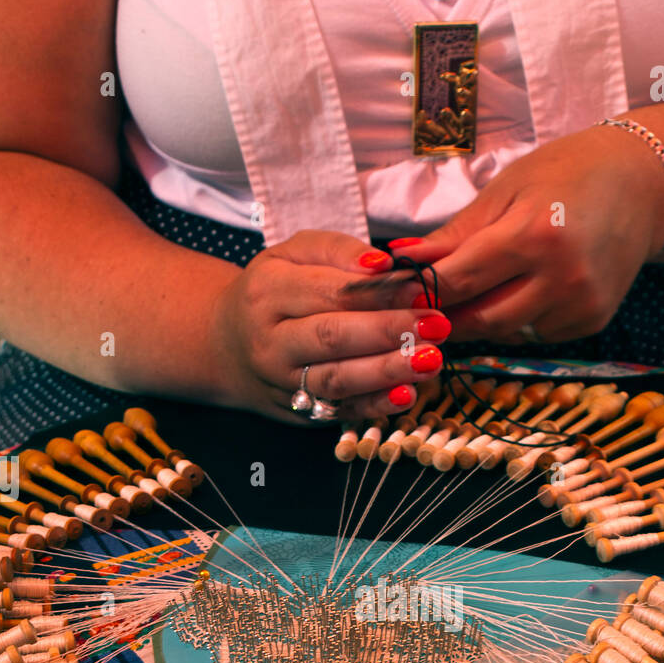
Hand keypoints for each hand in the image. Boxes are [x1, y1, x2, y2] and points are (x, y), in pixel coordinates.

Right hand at [212, 230, 451, 421]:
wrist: (226, 345)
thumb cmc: (273, 292)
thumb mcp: (293, 254)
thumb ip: (338, 251)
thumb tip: (384, 264)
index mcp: (269, 291)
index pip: (331, 291)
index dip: (380, 292)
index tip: (423, 289)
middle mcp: (270, 340)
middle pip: (333, 336)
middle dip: (389, 332)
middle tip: (437, 326)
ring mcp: (281, 382)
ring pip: (337, 379)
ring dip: (387, 372)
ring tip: (430, 361)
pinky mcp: (295, 411)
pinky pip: (338, 410)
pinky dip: (375, 406)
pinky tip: (408, 395)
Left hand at [395, 127, 663, 343]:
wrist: (643, 184)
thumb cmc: (567, 175)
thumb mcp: (505, 190)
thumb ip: (455, 235)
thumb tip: (403, 261)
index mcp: (533, 236)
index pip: (459, 280)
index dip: (421, 291)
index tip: (395, 292)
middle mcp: (561, 278)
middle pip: (479, 318)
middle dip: (446, 314)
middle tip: (422, 304)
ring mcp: (580, 305)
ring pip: (506, 333)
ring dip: (480, 319)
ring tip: (474, 290)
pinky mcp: (591, 321)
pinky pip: (535, 334)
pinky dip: (516, 321)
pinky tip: (520, 292)